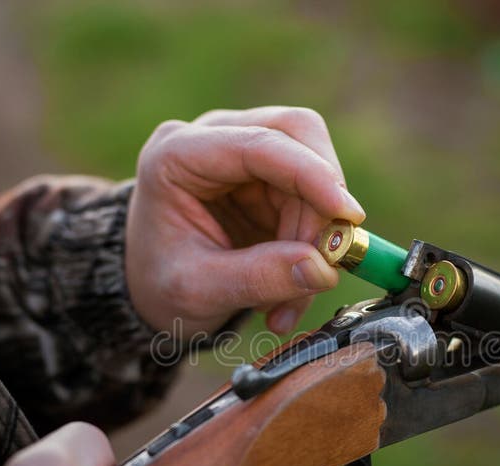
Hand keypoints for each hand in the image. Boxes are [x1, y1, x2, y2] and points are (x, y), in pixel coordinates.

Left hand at [125, 106, 365, 337]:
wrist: (151, 289)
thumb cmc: (162, 284)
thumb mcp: (197, 291)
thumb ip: (257, 277)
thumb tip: (322, 268)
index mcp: (176, 154)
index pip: (258, 144)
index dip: (310, 175)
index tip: (348, 216)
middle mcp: (213, 137)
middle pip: (297, 135)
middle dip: (321, 200)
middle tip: (323, 262)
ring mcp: (244, 150)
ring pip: (314, 169)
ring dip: (318, 234)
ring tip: (292, 297)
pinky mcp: (269, 175)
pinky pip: (314, 197)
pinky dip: (314, 244)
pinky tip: (293, 286)